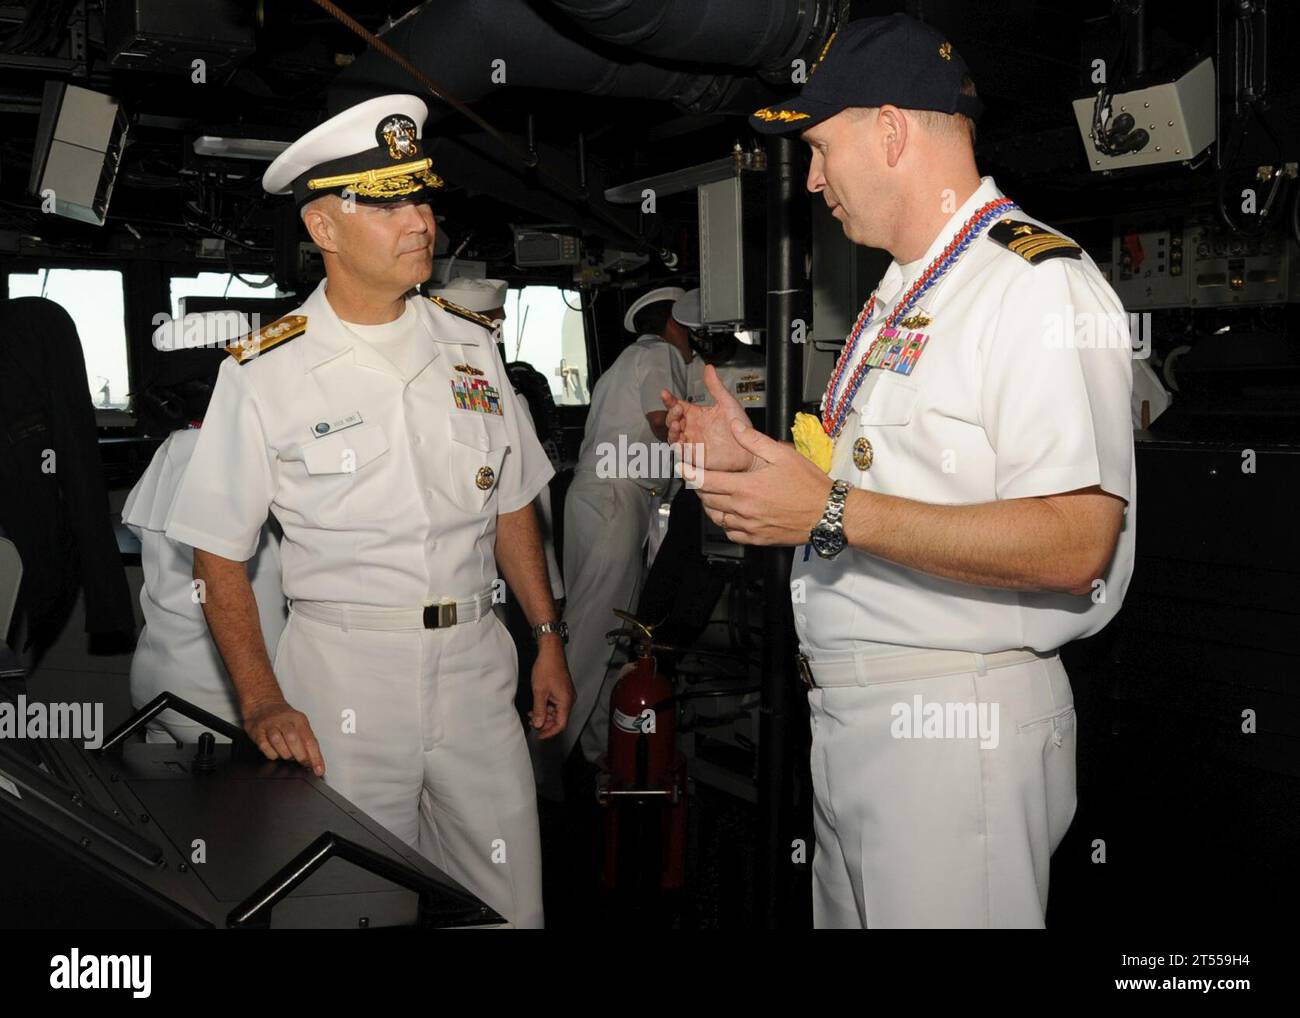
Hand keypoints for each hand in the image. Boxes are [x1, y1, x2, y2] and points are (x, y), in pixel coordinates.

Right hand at [243, 698, 325, 775]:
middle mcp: (285, 721)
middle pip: (293, 739)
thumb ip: (307, 741)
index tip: (319, 770)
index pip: (310, 740)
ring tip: (288, 755)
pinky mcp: (257, 731)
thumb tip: (314, 762)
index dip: (315, 757)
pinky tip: (275, 753)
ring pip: (278, 741)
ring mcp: (270, 725)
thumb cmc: (284, 718)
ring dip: (285, 754)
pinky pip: (264, 746)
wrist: (263, 703)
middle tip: (302, 762)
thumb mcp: (299, 724)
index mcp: (299, 720)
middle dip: (300, 755)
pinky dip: (271, 753)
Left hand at [529, 639, 574, 738]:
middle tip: (533, 724)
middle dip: (546, 724)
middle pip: (559, 719)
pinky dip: (546, 707)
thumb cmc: (546, 668)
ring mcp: (566, 694)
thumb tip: (538, 724)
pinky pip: (556, 704)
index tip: (539, 736)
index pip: (561, 724)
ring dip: (545, 715)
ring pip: (557, 712)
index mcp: (566, 701)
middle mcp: (569, 699)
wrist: (551, 651)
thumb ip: (539, 710)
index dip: (550, 732)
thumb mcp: (539, 691)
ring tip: (532, 715)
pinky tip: (537, 706)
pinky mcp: (563, 690)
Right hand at [661, 364, 759, 473]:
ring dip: (672, 431)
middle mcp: (692, 429)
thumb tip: (708, 368)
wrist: (750, 450)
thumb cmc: (740, 428)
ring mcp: (693, 443)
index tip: (665, 394)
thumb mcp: (727, 403)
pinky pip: (682, 454)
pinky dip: (678, 448)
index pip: (678, 406)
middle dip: (671, 415)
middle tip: (678, 409)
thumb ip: (715, 387)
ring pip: (674, 437)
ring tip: (677, 425)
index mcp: (697, 415)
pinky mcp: (696, 457)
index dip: (669, 400)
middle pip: (672, 421)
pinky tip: (681, 442)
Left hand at [682, 418, 834, 545]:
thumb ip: (754, 441)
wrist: (828, 513)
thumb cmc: (809, 484)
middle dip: (699, 487)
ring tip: (712, 494)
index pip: (707, 480)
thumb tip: (734, 426)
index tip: (682, 467)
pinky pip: (731, 533)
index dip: (690, 473)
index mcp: (746, 486)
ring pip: (717, 517)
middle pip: (708, 499)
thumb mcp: (782, 454)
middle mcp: (744, 509)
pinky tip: (729, 515)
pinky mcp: (757, 539)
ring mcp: (749, 526)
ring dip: (710, 505)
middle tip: (699, 478)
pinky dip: (725, 523)